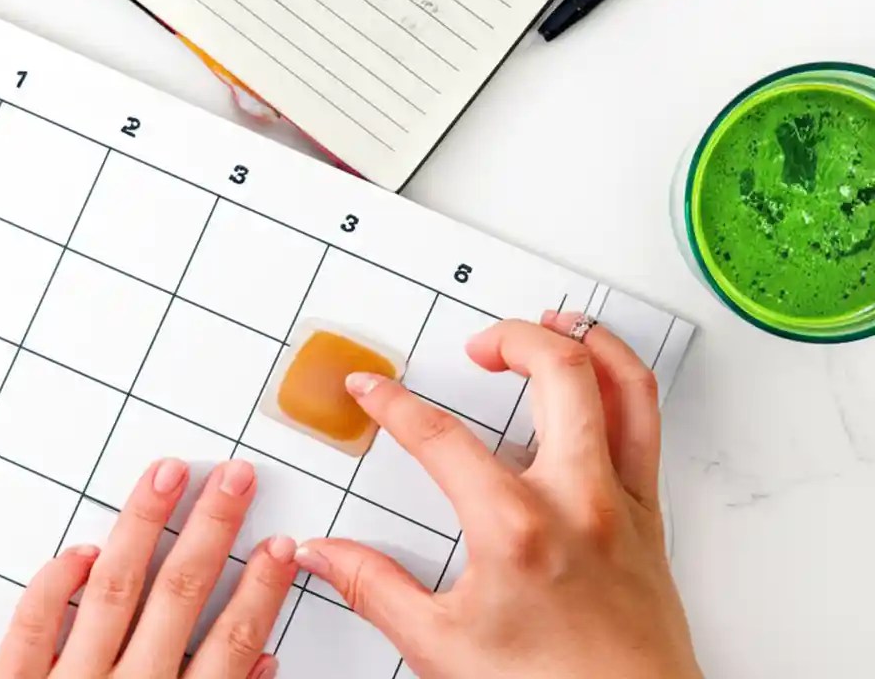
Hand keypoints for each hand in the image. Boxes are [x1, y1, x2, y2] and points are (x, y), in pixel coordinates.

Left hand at [0, 458, 294, 678]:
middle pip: (178, 597)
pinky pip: (31, 626)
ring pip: (113, 589)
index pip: (231, 645)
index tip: (279, 545)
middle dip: (211, 530)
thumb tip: (265, 666)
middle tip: (235, 477)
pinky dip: (56, 584)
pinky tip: (83, 548)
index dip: (260, 589)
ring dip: (145, 525)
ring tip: (168, 475)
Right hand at [295, 314, 701, 678]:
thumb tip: (323, 555)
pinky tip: (597, 380)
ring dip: (584, 339)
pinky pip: (646, 423)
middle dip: (510, 337)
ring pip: (621, 383)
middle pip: (557, 371)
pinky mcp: (648, 512)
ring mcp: (620, 499)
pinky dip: (622, 381)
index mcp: (515, 527)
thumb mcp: (441, 646)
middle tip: (475, 346)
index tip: (372, 390)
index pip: (438, 436)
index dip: (392, 403)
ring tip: (550, 324)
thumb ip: (374, 588)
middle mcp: (577, 499)